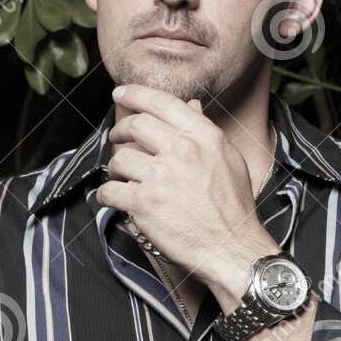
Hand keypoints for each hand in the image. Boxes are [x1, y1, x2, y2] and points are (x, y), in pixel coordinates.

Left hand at [93, 84, 279, 303]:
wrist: (232, 247)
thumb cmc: (233, 208)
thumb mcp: (228, 159)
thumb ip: (205, 131)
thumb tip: (191, 107)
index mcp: (204, 136)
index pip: (161, 103)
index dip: (135, 94)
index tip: (121, 93)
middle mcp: (182, 151)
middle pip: (135, 125)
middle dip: (120, 130)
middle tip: (116, 137)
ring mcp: (161, 176)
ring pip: (119, 159)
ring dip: (115, 168)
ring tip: (121, 177)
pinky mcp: (144, 203)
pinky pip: (111, 190)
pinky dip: (106, 195)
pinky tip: (112, 198)